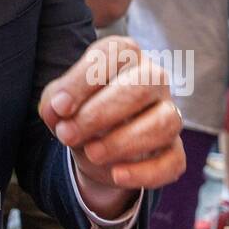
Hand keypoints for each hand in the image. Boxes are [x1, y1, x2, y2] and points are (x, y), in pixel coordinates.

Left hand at [40, 36, 185, 203]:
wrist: (94, 147)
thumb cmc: (79, 110)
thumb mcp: (59, 102)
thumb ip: (54, 101)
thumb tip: (57, 110)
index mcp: (126, 54)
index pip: (114, 54)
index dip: (85, 80)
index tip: (60, 107)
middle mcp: (153, 78)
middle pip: (142, 85)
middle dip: (100, 113)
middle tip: (68, 134)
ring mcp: (169, 113)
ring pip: (164, 122)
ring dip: (124, 141)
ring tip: (91, 154)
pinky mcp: (174, 149)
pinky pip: (172, 160)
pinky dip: (145, 171)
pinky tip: (116, 175)